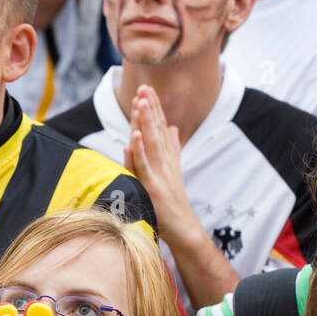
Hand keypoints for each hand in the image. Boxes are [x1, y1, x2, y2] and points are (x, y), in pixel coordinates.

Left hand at [123, 86, 198, 244]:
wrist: (182, 228)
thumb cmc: (173, 201)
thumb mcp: (172, 171)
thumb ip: (172, 148)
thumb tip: (173, 128)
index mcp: (167, 157)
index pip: (160, 127)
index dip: (155, 108)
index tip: (148, 89)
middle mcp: (164, 162)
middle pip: (156, 131)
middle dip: (150, 109)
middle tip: (144, 87)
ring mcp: (158, 174)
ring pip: (150, 144)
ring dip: (146, 123)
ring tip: (141, 103)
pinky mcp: (152, 187)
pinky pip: (143, 167)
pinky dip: (138, 151)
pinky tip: (134, 137)